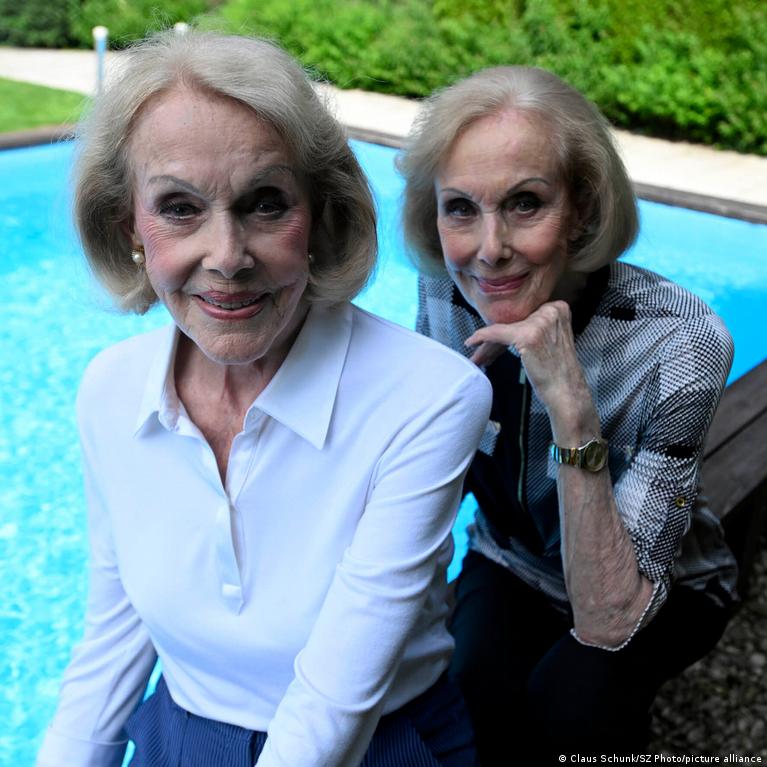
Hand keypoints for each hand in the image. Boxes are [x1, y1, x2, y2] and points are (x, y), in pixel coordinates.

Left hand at [465, 301, 590, 417]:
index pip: (523, 316)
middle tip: (480, 351)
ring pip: (503, 329)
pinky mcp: (528, 335)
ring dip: (487, 345)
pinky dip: (481, 338)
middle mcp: (551, 310)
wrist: (566, 392)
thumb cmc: (557, 371)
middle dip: (494, 339)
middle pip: (513, 322)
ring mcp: (540, 322)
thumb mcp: (552, 339)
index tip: (494, 342)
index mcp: (558, 307)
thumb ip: (535, 326)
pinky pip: (496, 333)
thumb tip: (507, 323)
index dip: (507, 329)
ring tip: (477, 355)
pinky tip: (471, 342)